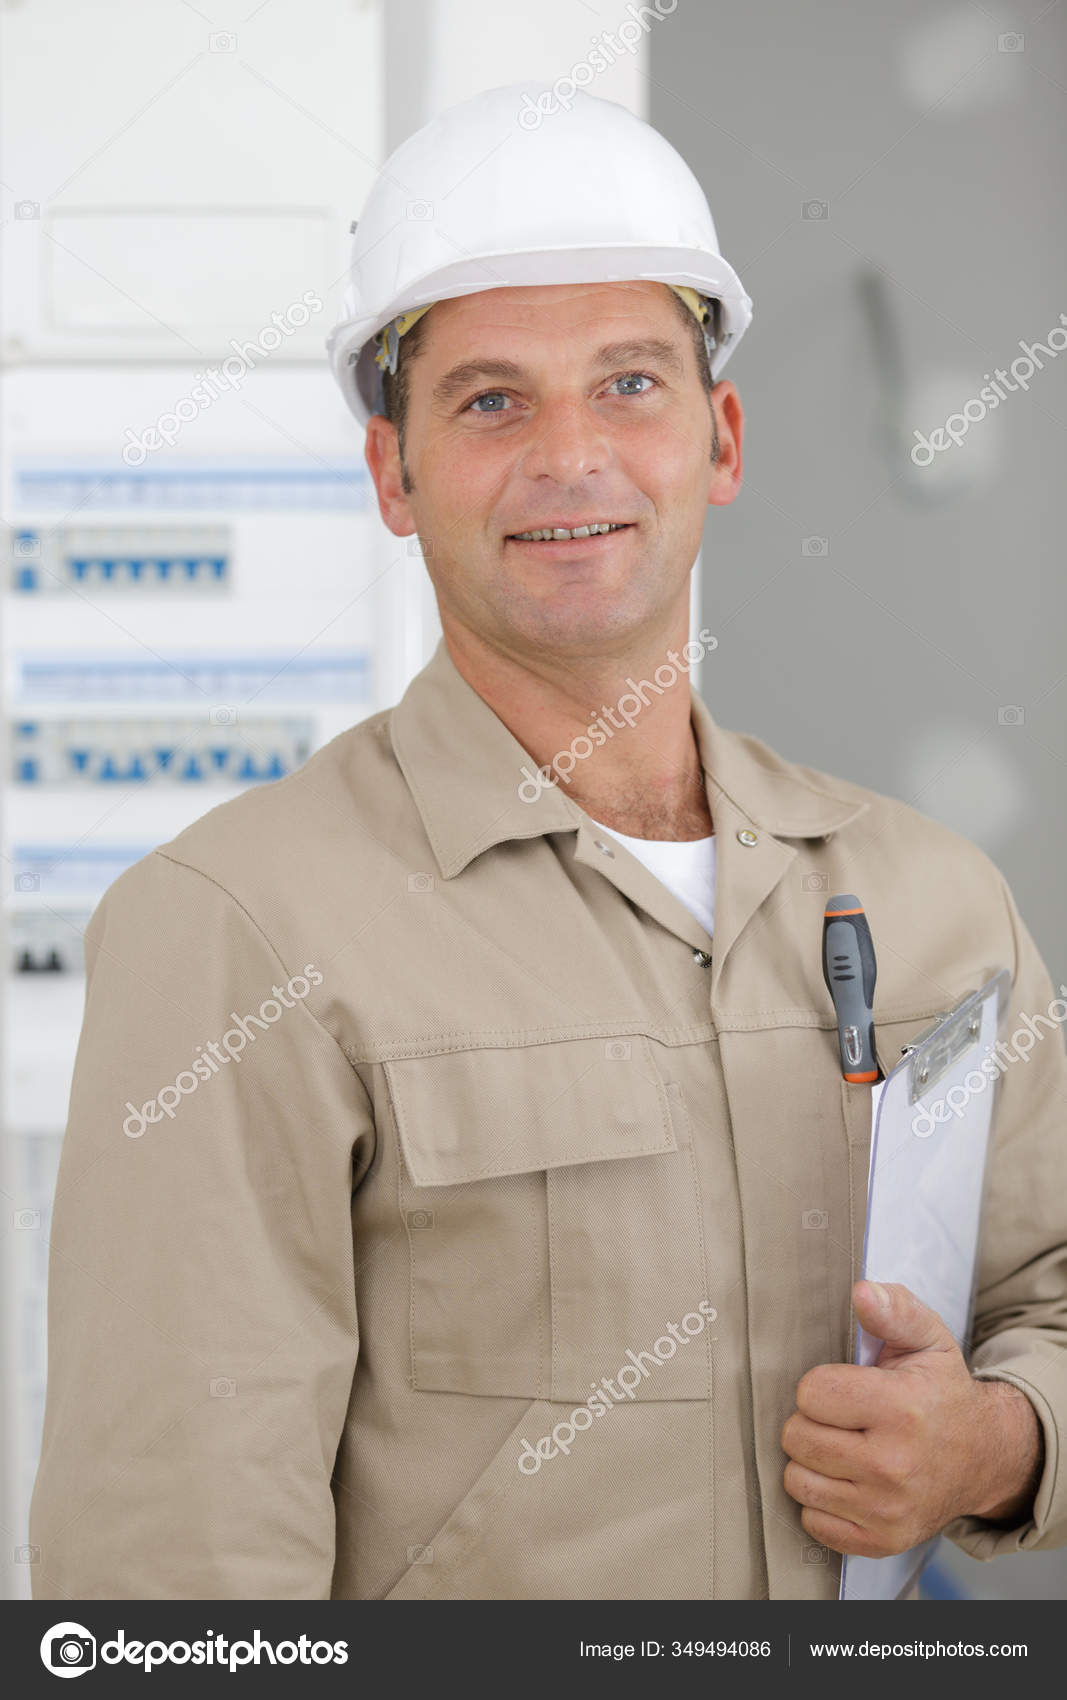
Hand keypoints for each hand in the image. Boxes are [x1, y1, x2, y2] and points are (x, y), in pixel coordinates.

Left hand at [780, 1280, 1043, 1556]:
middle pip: (796, 1437)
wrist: (983, 1457)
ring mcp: (887, 1510)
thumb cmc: (942, 1392)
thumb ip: (893, 1310)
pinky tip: (847, 1481)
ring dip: (812, 1462)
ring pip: (797, 1480)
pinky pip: (813, 1520)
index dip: (820, 1385)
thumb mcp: (927, 1339)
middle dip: (811, 1422)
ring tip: (842, 1447)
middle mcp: (894, 1465)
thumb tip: (861, 1291)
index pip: (811, 1393)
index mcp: (901, 1409)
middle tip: (842, 1419)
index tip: (845, 1388)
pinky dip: (822, 1500)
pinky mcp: (881, 1541)